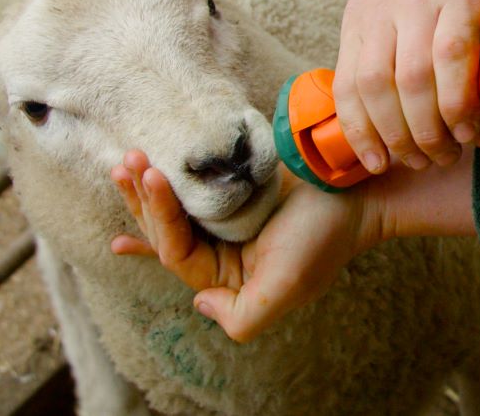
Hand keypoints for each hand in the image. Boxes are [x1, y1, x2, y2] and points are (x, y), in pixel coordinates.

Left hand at [110, 149, 380, 341]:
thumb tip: (199, 303)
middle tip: (126, 162)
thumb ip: (244, 317)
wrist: (356, 193)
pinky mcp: (234, 194)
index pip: (179, 254)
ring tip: (123, 163)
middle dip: (142, 200)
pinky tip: (138, 183)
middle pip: (166, 233)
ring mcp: (227, 224)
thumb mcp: (286, 286)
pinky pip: (192, 192)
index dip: (160, 218)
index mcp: (229, 282)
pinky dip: (165, 188)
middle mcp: (222, 256)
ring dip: (145, 190)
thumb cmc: (324, 238)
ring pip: (174, 212)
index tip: (153, 176)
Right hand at [333, 0, 479, 174]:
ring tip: (414, 161)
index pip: (451, 53)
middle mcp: (412, 5)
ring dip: (392, 135)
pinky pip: (345, 86)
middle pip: (411, 76)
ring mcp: (375, 17)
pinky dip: (357, 128)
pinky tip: (374, 157)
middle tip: (443, 158)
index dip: (458, 102)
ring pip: (373, 84)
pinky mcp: (349, 29)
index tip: (469, 136)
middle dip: (427, 131)